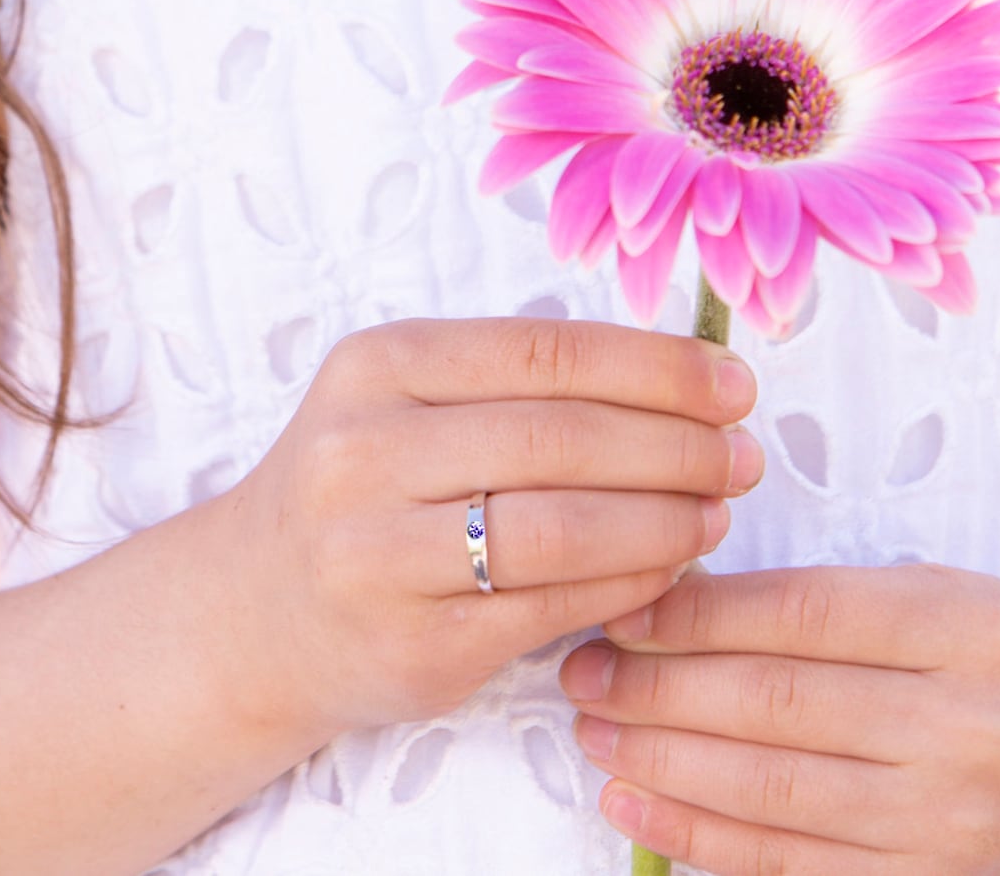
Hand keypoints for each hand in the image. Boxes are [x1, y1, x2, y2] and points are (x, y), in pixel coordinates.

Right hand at [220, 317, 765, 741]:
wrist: (256, 612)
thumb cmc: (365, 486)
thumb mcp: (406, 398)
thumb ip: (520, 380)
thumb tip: (686, 377)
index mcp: (378, 366)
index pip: (544, 352)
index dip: (655, 367)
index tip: (732, 382)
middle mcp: (366, 452)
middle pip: (561, 438)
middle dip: (677, 445)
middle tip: (743, 454)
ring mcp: (382, 555)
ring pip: (563, 528)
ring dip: (666, 519)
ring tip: (718, 511)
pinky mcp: (416, 646)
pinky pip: (553, 608)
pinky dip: (630, 583)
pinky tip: (670, 568)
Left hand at [557, 562, 999, 872]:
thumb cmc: (995, 664)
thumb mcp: (937, 596)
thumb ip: (824, 597)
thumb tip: (672, 597)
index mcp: (966, 628)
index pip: (802, 615)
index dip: (697, 614)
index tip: (623, 606)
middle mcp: (964, 729)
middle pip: (776, 706)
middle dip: (657, 688)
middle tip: (582, 669)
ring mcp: (948, 823)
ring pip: (771, 791)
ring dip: (661, 759)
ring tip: (592, 728)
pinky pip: (789, 865)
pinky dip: (699, 834)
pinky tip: (638, 799)